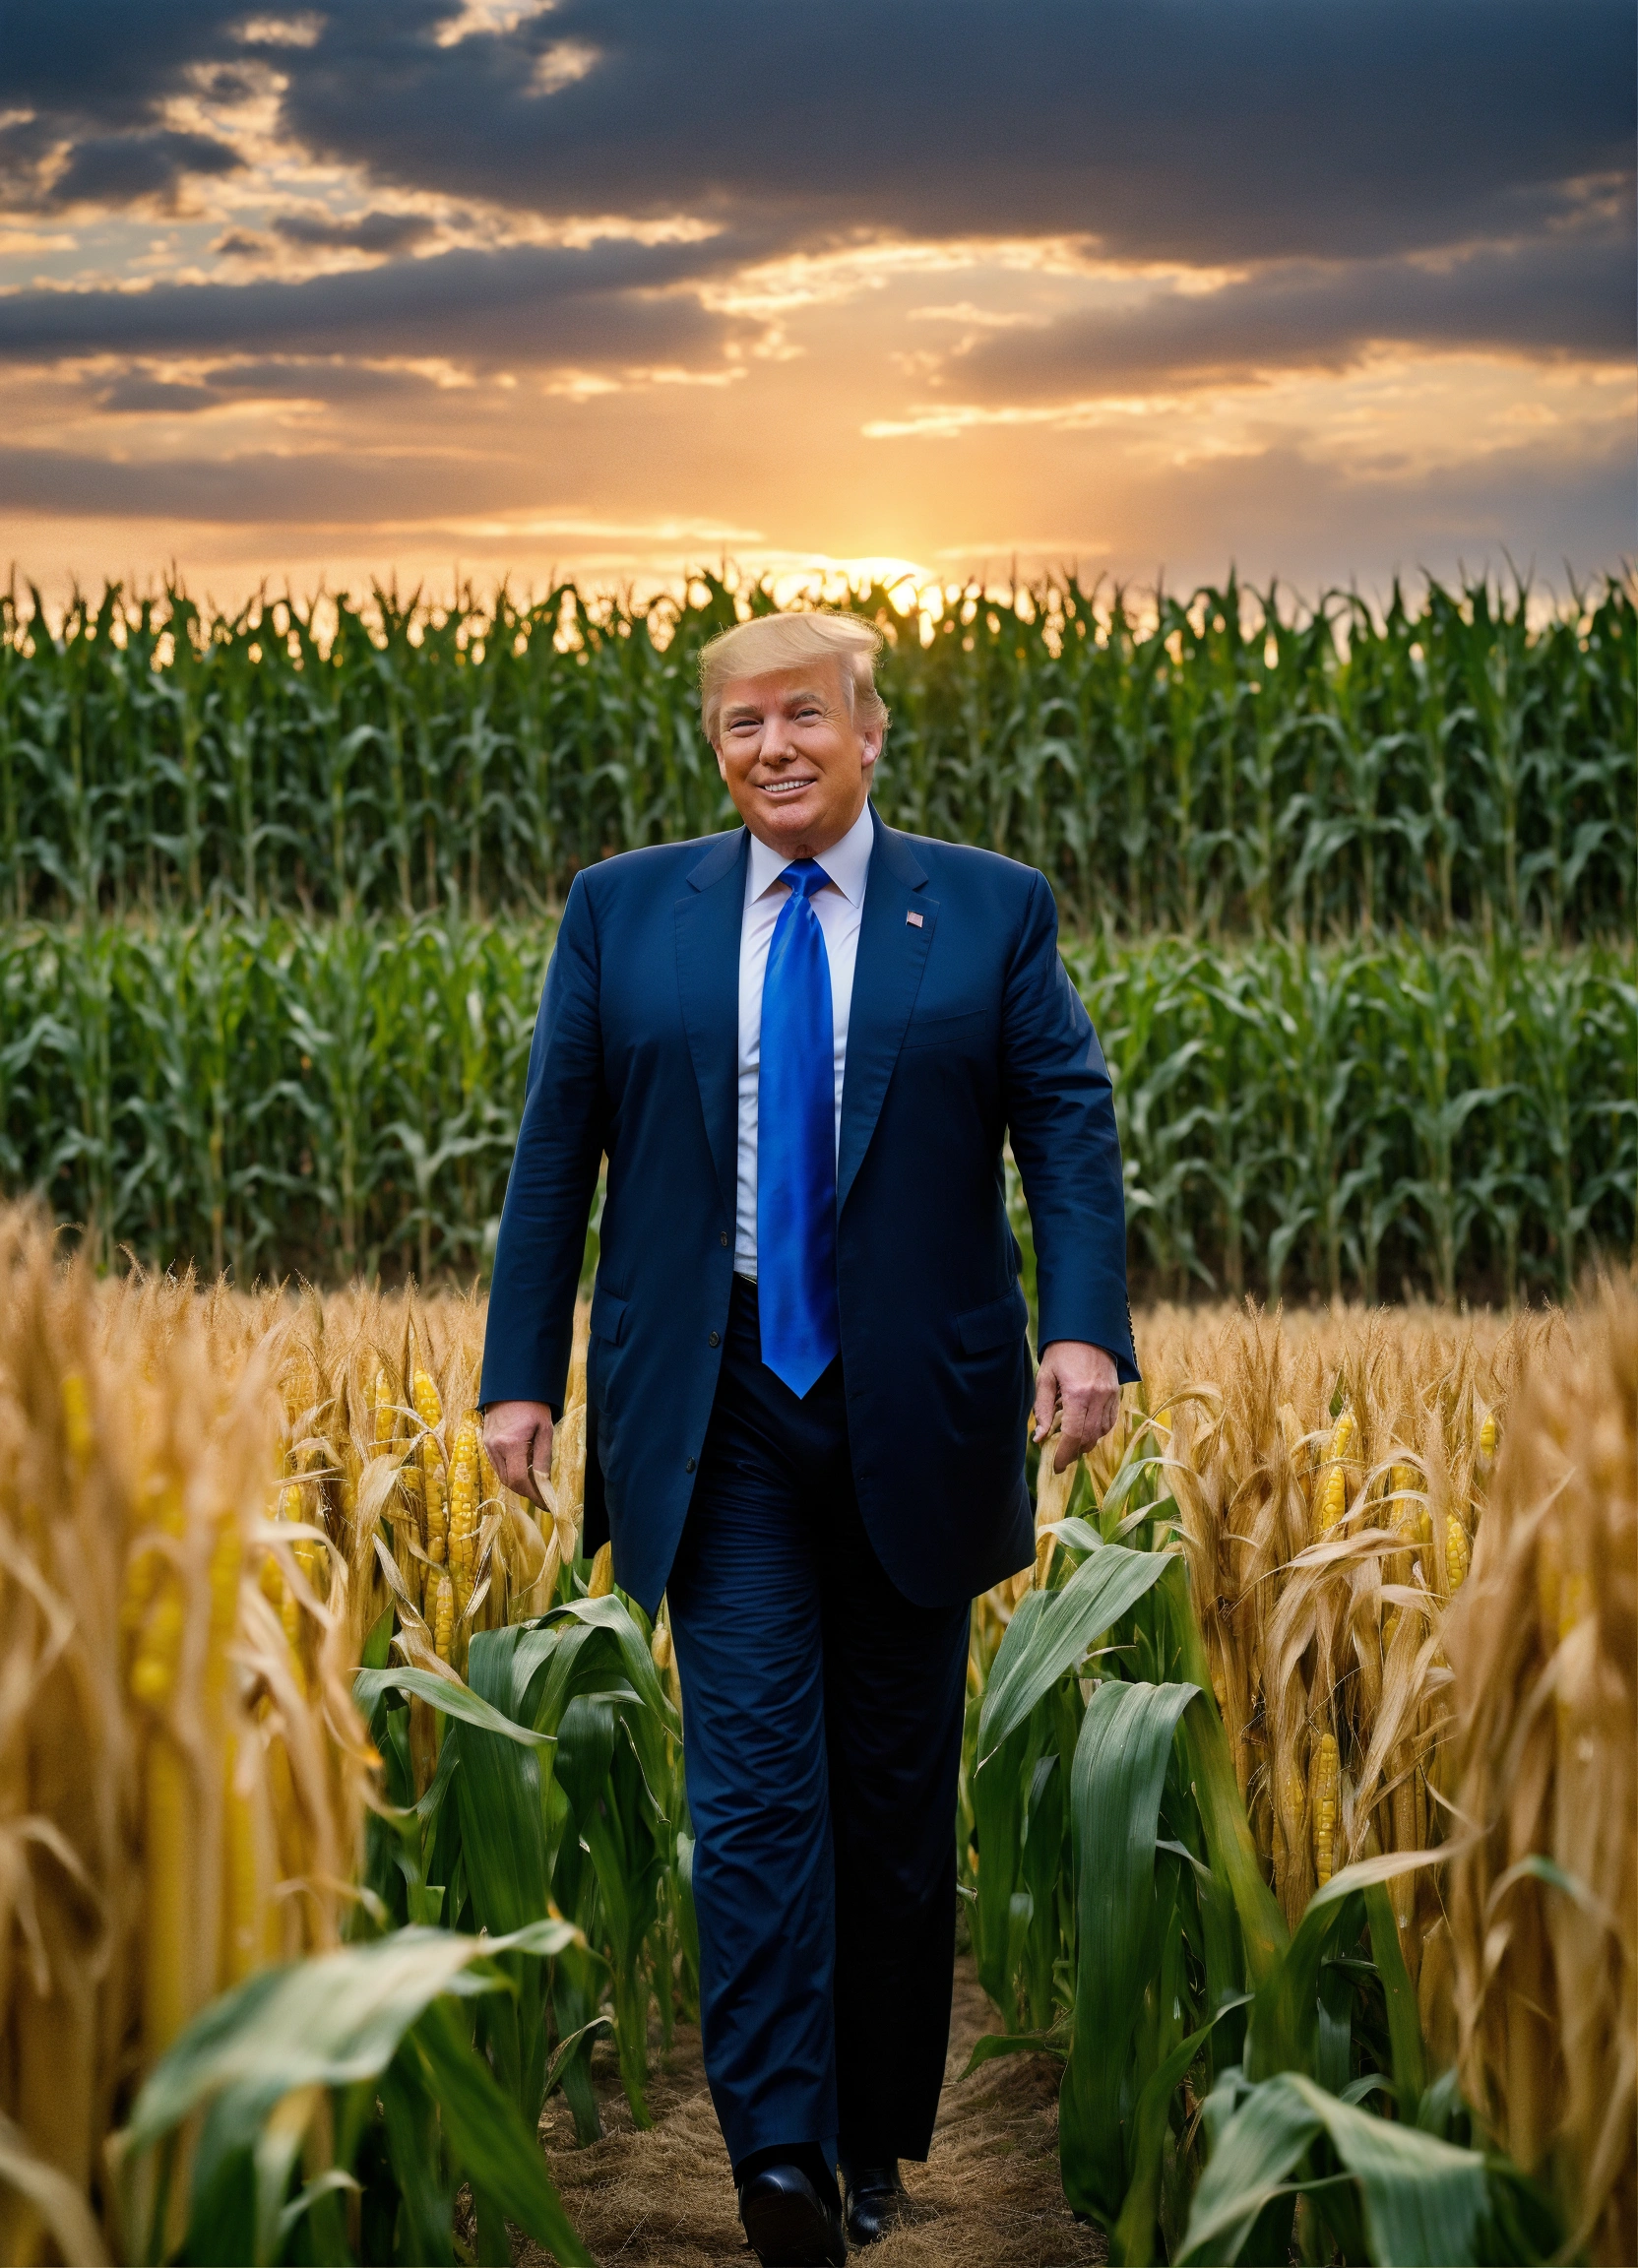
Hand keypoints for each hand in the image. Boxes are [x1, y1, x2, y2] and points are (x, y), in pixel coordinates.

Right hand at [482, 1399, 554, 1510]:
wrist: (512, 1387)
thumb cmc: (533, 1406)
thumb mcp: (545, 1430)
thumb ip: (544, 1459)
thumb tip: (544, 1484)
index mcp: (511, 1444)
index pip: (518, 1480)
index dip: (532, 1495)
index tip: (545, 1504)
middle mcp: (495, 1447)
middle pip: (508, 1481)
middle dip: (526, 1491)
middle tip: (542, 1495)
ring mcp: (488, 1445)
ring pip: (501, 1475)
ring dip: (517, 1482)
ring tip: (534, 1483)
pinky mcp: (485, 1442)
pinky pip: (497, 1465)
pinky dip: (509, 1471)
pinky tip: (522, 1468)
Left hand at [1033, 1342, 1119, 1472]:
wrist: (1086, 1329)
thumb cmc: (1061, 1352)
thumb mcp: (1045, 1377)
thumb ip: (1042, 1409)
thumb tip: (1039, 1438)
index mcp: (1078, 1394)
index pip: (1072, 1435)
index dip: (1064, 1455)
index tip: (1057, 1466)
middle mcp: (1098, 1397)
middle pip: (1089, 1438)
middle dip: (1074, 1452)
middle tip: (1061, 1456)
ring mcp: (1110, 1395)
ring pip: (1102, 1432)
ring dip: (1087, 1441)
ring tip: (1071, 1441)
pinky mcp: (1116, 1393)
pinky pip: (1110, 1421)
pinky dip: (1098, 1430)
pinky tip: (1086, 1427)